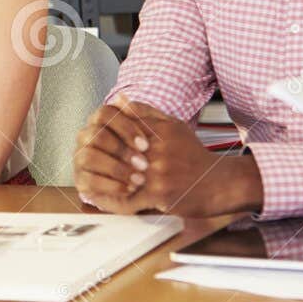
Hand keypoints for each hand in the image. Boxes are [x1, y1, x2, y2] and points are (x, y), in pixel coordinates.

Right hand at [73, 102, 151, 212]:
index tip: (146, 145)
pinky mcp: (80, 179)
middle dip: (121, 151)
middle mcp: (86, 136)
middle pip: (96, 136)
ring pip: (89, 157)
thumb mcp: (152, 131)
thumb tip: (122, 97)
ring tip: (138, 179)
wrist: (148, 179)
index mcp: (101, 120)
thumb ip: (140, 113)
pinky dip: (110, 185)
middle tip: (144, 164)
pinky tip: (129, 189)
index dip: (125, 128)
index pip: (106, 114)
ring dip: (116, 169)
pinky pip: (89, 180)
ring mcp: (80, 157)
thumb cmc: (150, 151)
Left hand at [75, 98, 260, 216]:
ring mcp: (158, 173)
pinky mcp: (159, 195)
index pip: (123, 127)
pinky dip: (111, 202)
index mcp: (161, 131)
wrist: (219, 184)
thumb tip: (120, 99)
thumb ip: (146, 113)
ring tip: (86, 181)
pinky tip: (100, 200)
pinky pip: (128, 200)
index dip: (104, 134)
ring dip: (101, 181)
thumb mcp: (174, 127)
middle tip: (83, 160)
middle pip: (117, 151)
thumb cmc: (194, 156)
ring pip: (119, 177)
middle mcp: (159, 150)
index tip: (91, 139)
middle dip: (99, 157)